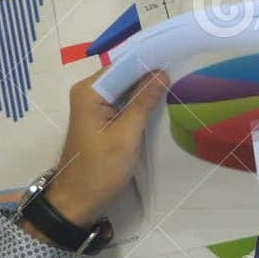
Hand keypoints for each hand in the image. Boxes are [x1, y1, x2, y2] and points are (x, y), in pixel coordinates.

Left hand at [36, 69, 168, 228]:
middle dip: (149, 73)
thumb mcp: (126, 136)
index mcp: (89, 91)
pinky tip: (159, 101)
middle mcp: (88, 92)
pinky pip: (122, 100)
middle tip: (181, 69)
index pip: (123, 65)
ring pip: (125, 87)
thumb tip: (162, 72)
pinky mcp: (100, 117)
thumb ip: (143, 102)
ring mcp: (93, 105)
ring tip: (176, 82)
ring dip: (146, 87)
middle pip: (124, 74)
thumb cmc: (99, 170)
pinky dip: (139, 101)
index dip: (148, 60)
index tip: (175, 55)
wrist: (77, 201)